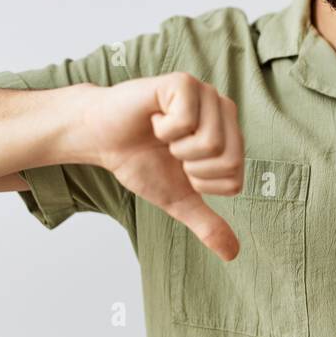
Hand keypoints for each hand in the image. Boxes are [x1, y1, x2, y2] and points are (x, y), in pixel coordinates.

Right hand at [80, 73, 243, 260]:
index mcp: (230, 134)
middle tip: (171, 151)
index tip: (181, 166)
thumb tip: (233, 254)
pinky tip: (154, 118)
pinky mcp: (182, 82)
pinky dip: (164, 129)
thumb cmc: (140, 161)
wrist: (100, 139)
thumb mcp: (178, 198)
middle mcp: (224, 109)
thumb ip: (206, 222)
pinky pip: (187, 121)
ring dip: (177, 148)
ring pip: (211, 142)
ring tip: (163, 134)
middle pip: (229, 161)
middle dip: (192, 167)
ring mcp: (205, 92)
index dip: (202, 182)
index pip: (235, 177)